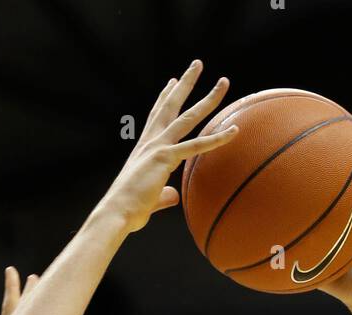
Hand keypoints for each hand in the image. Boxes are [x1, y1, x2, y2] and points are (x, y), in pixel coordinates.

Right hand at [103, 60, 238, 234]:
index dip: (165, 96)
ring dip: (208, 98)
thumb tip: (173, 197)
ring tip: (224, 82)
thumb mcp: (150, 199)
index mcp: (144, 147)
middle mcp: (151, 141)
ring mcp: (159, 147)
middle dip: (186, 83)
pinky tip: (234, 130)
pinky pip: (196, 146)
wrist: (117, 212)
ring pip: (188, 117)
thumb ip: (164, 195)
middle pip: (171, 105)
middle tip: (198, 64)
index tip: (173, 80)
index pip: (157, 115)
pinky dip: (217, 139)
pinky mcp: (165, 158)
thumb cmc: (129, 209)